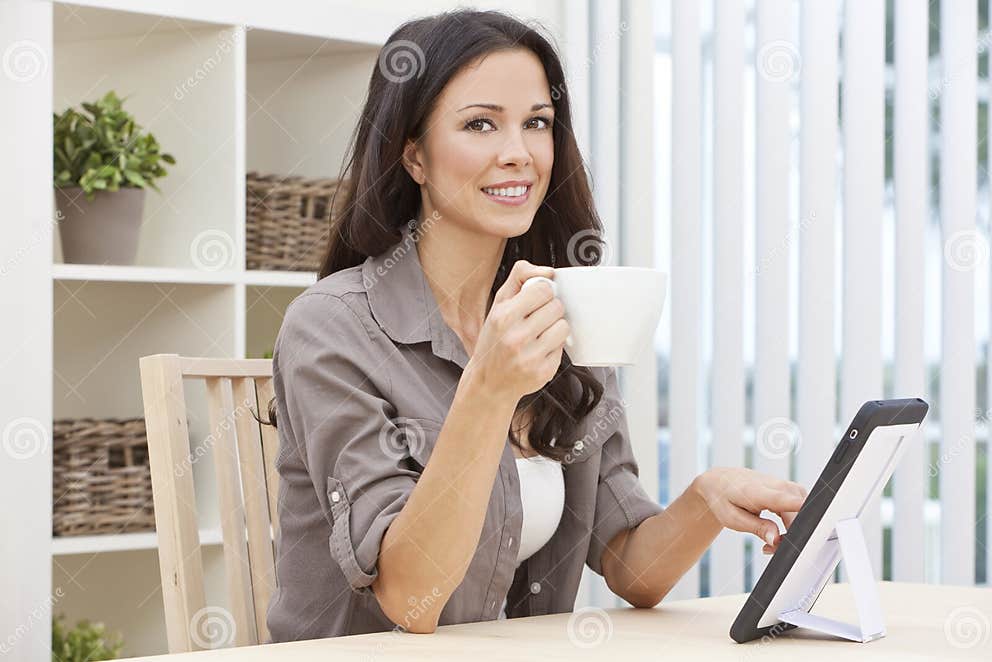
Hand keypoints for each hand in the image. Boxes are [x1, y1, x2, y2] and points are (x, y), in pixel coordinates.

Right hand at [465, 259, 567, 400]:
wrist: (488, 382)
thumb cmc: (494, 340)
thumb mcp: (498, 304)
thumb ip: (520, 278)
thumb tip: (548, 272)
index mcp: (503, 317)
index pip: (543, 290)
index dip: (543, 293)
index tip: (536, 300)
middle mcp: (516, 338)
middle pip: (556, 307)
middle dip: (549, 310)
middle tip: (537, 319)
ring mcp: (530, 357)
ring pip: (563, 327)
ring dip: (554, 328)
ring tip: (539, 334)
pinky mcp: (543, 372)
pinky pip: (562, 348)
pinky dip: (553, 347)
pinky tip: (538, 351)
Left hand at [691, 467, 806, 553]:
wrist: (718, 482)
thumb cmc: (723, 500)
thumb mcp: (733, 519)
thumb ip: (757, 528)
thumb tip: (776, 539)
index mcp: (756, 491)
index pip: (785, 499)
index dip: (801, 510)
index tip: (813, 523)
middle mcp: (773, 484)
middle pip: (799, 509)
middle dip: (793, 533)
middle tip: (772, 547)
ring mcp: (782, 484)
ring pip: (802, 508)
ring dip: (793, 528)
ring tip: (771, 540)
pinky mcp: (786, 488)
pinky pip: (799, 506)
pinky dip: (792, 522)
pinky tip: (777, 531)